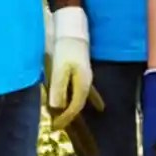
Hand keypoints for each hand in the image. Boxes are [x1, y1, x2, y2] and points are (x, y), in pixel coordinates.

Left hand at [40, 5, 104, 155]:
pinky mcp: (82, 72)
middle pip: (79, 105)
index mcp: (81, 83)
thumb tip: (56, 106)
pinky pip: (86, 90)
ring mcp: (85, 77)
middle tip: (59, 127)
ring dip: (75, 110)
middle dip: (71, 118)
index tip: (55, 126)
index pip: (74, 107)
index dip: (65, 118)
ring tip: (71, 122)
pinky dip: (91, 99)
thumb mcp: (59, 68)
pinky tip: (100, 108)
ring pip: (81, 99)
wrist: (70, 28)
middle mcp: (86, 82)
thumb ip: (58, 87)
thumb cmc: (64, 47)